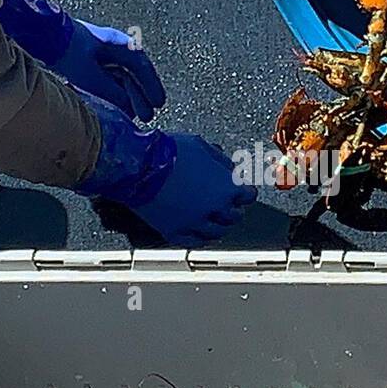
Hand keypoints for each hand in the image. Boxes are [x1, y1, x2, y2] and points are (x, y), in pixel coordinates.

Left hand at [55, 22, 165, 121]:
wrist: (41, 34)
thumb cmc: (66, 50)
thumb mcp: (91, 76)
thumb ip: (112, 92)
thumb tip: (127, 106)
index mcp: (119, 45)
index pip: (142, 67)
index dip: (152, 87)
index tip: (159, 104)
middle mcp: (113, 47)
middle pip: (133, 74)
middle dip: (141, 96)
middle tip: (148, 115)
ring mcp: (100, 52)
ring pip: (121, 76)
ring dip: (128, 96)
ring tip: (133, 115)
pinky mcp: (87, 58)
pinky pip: (108, 77)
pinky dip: (114, 91)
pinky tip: (115, 104)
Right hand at [130, 134, 256, 243]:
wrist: (138, 166)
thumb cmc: (167, 152)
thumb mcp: (200, 145)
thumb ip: (219, 159)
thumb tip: (227, 166)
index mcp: (225, 187)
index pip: (248, 196)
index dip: (245, 193)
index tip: (243, 192)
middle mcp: (214, 208)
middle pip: (234, 216)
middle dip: (233, 209)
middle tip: (230, 206)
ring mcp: (194, 223)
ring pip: (216, 233)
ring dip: (219, 226)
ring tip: (217, 222)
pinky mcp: (174, 232)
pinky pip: (193, 242)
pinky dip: (200, 238)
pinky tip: (200, 235)